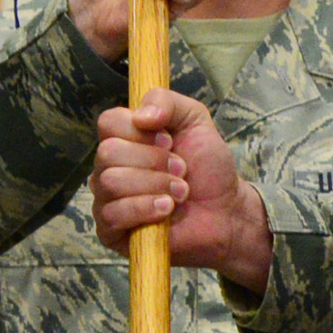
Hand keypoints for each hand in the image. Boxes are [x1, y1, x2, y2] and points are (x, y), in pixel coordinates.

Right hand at [92, 88, 271, 292]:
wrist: (225, 211)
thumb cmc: (207, 167)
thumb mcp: (195, 120)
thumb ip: (168, 101)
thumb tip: (140, 115)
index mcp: (124, 138)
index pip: (108, 122)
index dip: (139, 131)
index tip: (169, 141)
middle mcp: (109, 167)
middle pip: (107, 153)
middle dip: (153, 161)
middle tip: (181, 170)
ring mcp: (106, 199)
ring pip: (110, 182)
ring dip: (154, 185)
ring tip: (180, 192)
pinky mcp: (110, 231)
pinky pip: (112, 214)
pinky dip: (144, 209)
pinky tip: (166, 210)